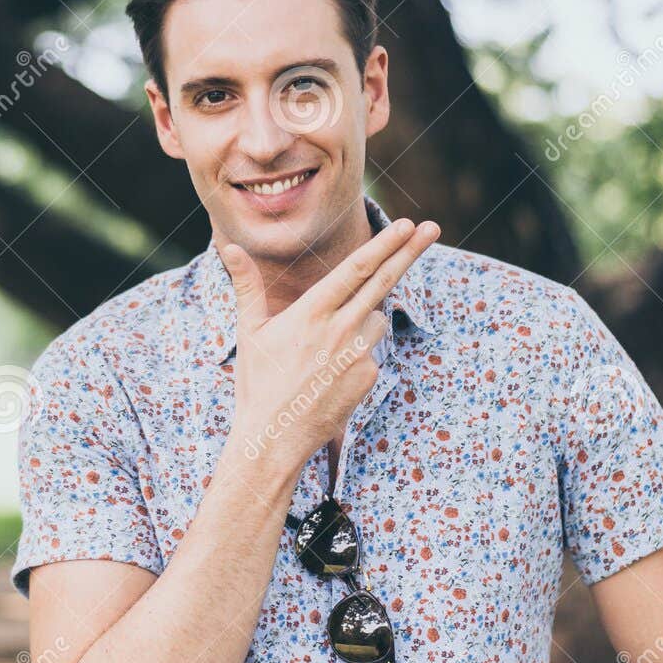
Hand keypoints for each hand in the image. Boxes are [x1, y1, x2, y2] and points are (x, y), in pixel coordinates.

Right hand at [221, 217, 439, 469]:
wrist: (275, 437)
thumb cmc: (258, 382)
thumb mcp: (250, 330)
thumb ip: (247, 284)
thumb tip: (230, 247)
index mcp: (311, 313)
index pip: (355, 269)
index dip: (383, 245)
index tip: (404, 226)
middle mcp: (340, 330)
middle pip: (383, 282)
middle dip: (410, 252)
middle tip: (432, 228)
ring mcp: (358, 355)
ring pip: (376, 318)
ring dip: (364, 317)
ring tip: (326, 347)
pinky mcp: (369, 378)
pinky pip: (372, 352)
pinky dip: (358, 353)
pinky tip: (330, 373)